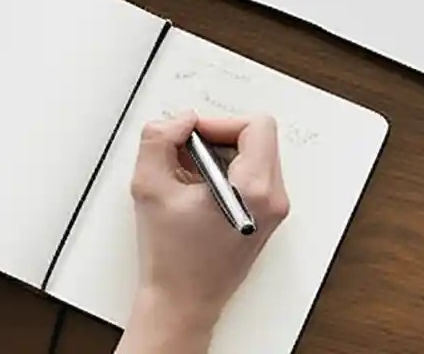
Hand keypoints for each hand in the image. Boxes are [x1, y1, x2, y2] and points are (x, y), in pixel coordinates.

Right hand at [125, 113, 289, 344]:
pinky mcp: (266, 216)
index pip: (256, 125)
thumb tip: (181, 120)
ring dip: (220, 155)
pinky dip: (226, 172)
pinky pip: (253, 175)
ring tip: (189, 178)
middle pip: (258, 137)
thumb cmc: (171, 259)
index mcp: (255, 190)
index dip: (219, 122)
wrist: (181, 303)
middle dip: (218, 138)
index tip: (193, 137)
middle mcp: (273, 199)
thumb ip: (159, 139)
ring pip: (255, 154)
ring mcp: (273, 209)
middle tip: (187, 156)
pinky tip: (198, 191)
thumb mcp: (149, 187)